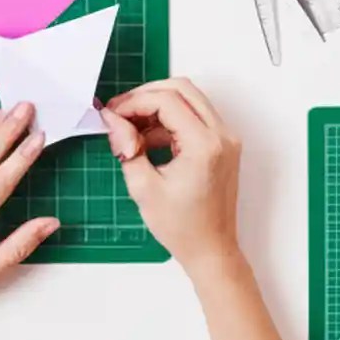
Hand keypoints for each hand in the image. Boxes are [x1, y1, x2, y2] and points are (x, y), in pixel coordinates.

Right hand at [102, 78, 242, 278]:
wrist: (211, 250)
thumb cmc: (182, 228)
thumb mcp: (144, 188)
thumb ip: (126, 147)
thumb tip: (113, 120)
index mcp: (204, 146)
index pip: (166, 101)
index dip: (134, 102)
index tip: (113, 114)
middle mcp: (221, 136)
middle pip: (182, 89)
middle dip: (146, 95)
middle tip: (121, 113)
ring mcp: (226, 138)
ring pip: (190, 99)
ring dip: (158, 106)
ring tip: (131, 129)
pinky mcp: (223, 144)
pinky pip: (195, 117)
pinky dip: (170, 120)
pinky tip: (148, 139)